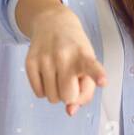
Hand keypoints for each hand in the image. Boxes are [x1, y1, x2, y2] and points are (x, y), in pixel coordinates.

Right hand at [23, 0, 105, 115]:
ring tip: (59, 75)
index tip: (103, 81)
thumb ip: (85, 91)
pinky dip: (44, 90)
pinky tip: (47, 75)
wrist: (52, 23)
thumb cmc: (76, 49)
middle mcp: (64, 56)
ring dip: (57, 93)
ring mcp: (45, 59)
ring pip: (52, 98)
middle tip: (70, 81)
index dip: (97, 75)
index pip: (91, 66)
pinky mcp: (30, 62)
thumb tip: (70, 111)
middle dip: (70, 95)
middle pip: (68, 96)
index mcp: (84, 56)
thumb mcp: (88, 64)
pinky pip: (39, 94)